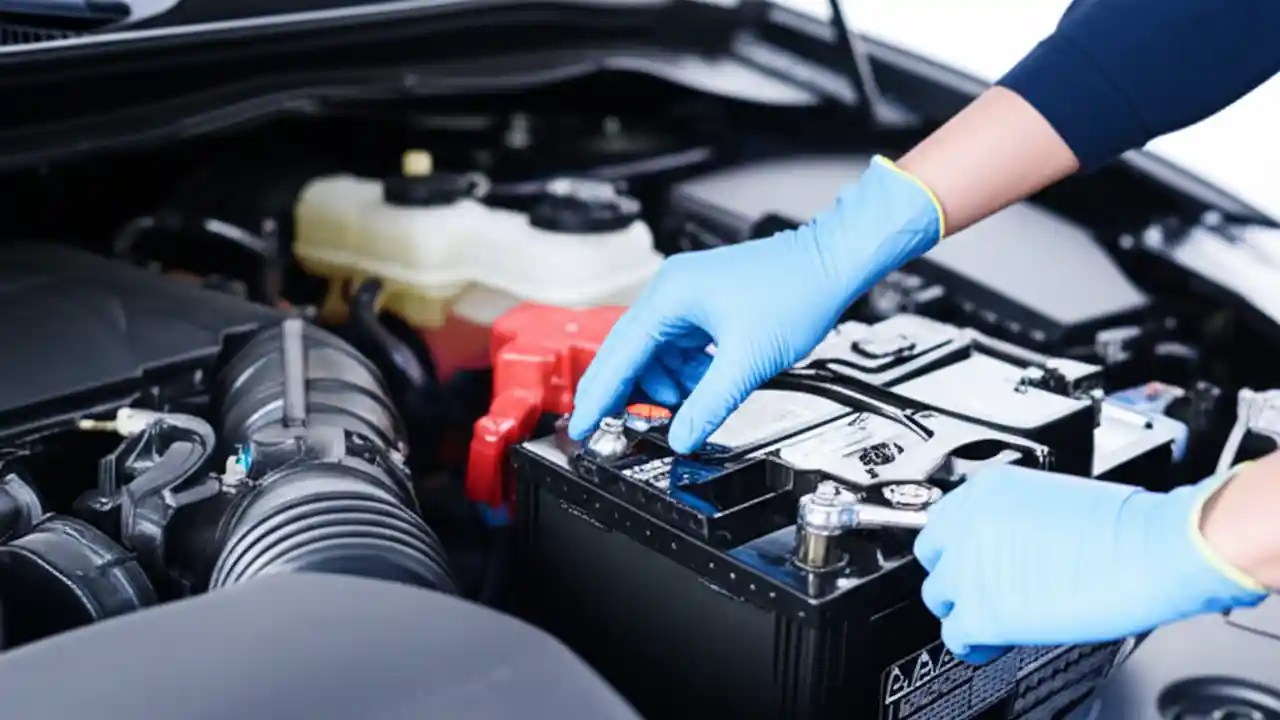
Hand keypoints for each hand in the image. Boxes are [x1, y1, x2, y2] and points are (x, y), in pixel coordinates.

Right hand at [568, 156, 943, 452]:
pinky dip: (687, 374)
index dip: (599, 396)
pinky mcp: (706, 306)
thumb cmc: (795, 292)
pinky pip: (680, 349)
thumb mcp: (747, 363)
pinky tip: (705, 389)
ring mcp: (687, 298)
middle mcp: (671, 293)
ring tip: (686, 408)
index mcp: (669, 297)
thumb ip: (708, 406)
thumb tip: (683, 437)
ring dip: (667, 386)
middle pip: (631, 354)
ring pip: (657, 355)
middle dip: (626, 394)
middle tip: (612, 429)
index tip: (583, 425)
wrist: (831, 265)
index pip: (619, 355)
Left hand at [914, 465, 1267, 663]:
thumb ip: (1013, 518)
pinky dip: (972, 644)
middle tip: (980, 588)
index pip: (945, 519)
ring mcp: (971, 567)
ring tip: (992, 618)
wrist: (1156, 550)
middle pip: (932, 555)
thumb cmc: (1127, 526)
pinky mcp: (984, 611)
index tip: (971, 558)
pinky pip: (955, 635)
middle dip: (954, 573)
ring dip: (962, 609)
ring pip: (938, 596)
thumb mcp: (1052, 499)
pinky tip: (992, 644)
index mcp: (988, 488)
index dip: (960, 545)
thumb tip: (1007, 543)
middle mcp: (969, 522)